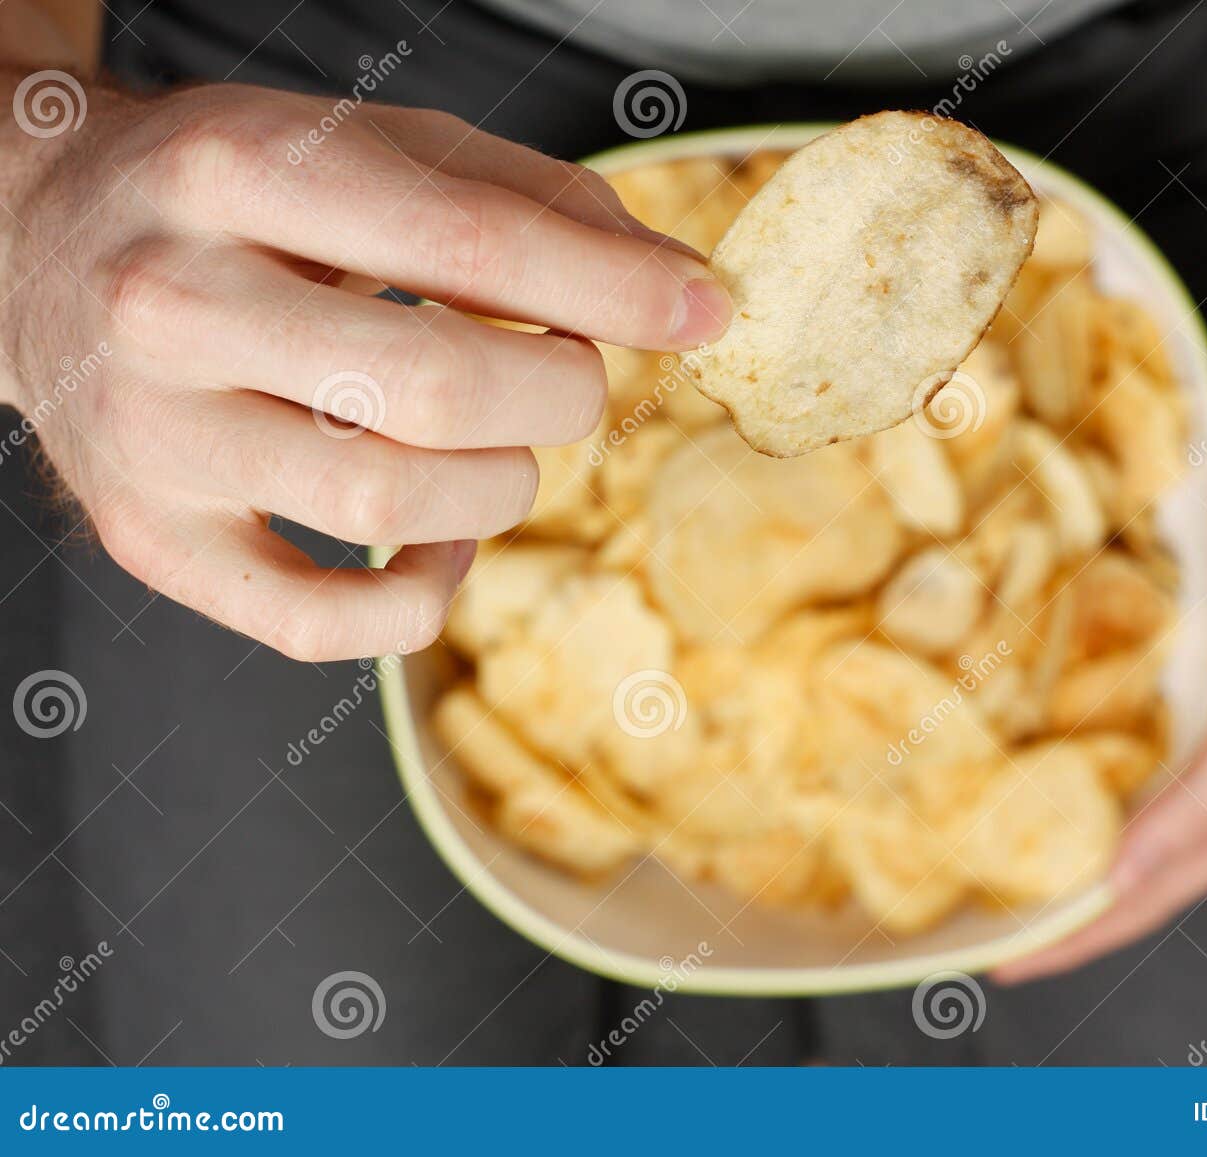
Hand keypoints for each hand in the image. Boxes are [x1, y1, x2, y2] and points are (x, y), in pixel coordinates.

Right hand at [0, 79, 729, 659]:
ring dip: (503, 484)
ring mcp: (151, 434)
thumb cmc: (237, 197)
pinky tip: (437, 537)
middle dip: (561, 391)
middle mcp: (172, 302)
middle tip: (570, 378)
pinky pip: (319, 623)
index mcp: (236, 170)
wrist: (33, 239)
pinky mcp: (150, 537)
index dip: (616, 287)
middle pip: (438, 385)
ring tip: (496, 441)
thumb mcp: (369, 145)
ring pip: (392, 500)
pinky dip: (421, 595)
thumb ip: (526, 198)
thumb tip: (675, 287)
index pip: (471, 243)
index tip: (703, 311)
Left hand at [993, 435, 1206, 982]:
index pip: (1147, 896)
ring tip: (990, 850)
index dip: (1077, 936)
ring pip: (1121, 808)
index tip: (1003, 962)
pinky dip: (1075, 762)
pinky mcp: (1189, 685)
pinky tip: (1030, 756)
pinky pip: (1122, 743)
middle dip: (1061, 899)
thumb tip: (1123, 882)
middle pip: (1129, 863)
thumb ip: (1197, 805)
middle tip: (980, 917)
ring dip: (1061, 832)